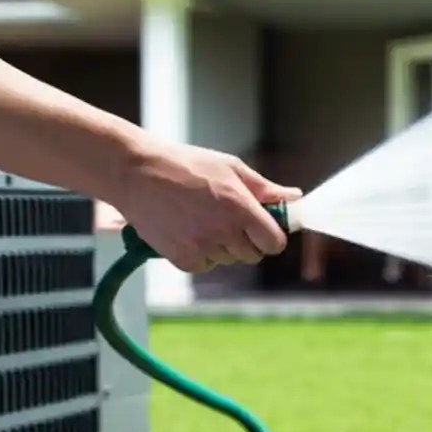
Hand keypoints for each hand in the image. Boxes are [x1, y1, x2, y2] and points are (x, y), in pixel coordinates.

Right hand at [109, 143, 302, 272]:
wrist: (136, 173)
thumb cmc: (185, 165)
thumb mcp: (231, 168)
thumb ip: (265, 189)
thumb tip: (295, 197)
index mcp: (241, 209)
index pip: (274, 243)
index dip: (271, 237)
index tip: (263, 228)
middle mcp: (224, 232)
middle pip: (252, 255)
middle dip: (247, 240)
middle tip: (228, 218)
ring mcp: (202, 248)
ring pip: (227, 260)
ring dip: (222, 246)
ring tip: (202, 219)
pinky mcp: (181, 258)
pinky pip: (204, 266)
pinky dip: (200, 254)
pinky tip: (188, 231)